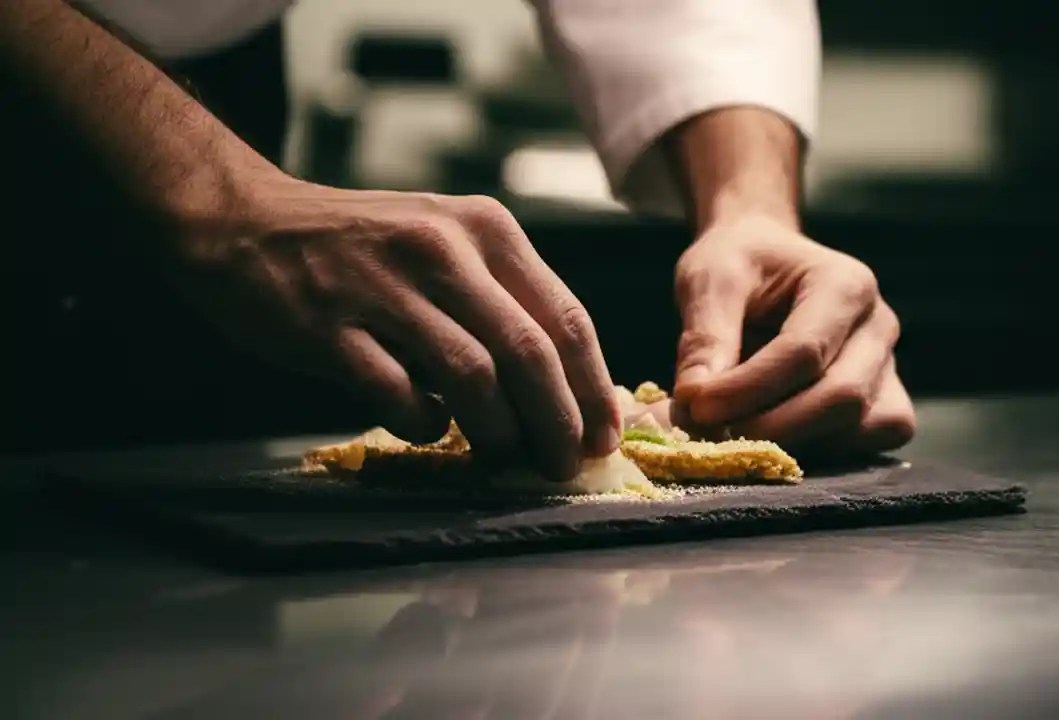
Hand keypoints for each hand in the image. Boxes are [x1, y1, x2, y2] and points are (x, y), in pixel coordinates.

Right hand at [169, 175, 619, 479]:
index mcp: (486, 230)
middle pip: (529, 351)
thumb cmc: (363, 249)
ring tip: (502, 460)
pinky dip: (422, 423)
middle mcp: (443, 249)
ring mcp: (384, 286)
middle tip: (561, 466)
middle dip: (557, 421)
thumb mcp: (445, 247)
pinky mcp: (329, 324)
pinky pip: (396, 392)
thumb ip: (501, 305)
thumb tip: (564, 394)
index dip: (593, 387)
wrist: (245, 223)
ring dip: (497, 431)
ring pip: (473, 375)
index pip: (566, 317)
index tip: (603, 437)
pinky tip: (426, 429)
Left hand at [671, 215, 914, 458]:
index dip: (747, 389)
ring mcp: (889, 365)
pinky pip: (875, 437)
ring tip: (737, 431)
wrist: (764, 260)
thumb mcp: (709, 281)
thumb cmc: (739, 265)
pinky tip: (776, 436)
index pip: (804, 352)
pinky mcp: (887, 397)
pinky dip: (827, 450)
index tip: (695, 407)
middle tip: (711, 433)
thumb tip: (693, 402)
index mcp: (845, 283)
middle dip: (771, 427)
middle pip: (841, 397)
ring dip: (795, 443)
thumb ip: (703, 338)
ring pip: (860, 427)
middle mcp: (878, 325)